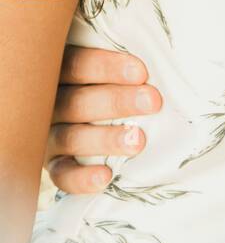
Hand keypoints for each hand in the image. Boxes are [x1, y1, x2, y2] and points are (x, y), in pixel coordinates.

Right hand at [45, 45, 161, 194]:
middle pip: (77, 101)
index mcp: (59, 72)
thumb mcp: (107, 72)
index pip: (76, 65)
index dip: (107, 68)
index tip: (141, 72)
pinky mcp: (53, 165)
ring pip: (71, 137)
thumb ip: (123, 68)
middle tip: (152, 101)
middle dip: (117, 101)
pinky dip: (81, 178)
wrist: (85, 123)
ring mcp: (49, 136)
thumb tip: (158, 63)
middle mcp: (49, 104)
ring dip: (105, 139)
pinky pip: (62, 175)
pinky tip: (105, 176)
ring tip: (138, 140)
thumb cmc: (107, 86)